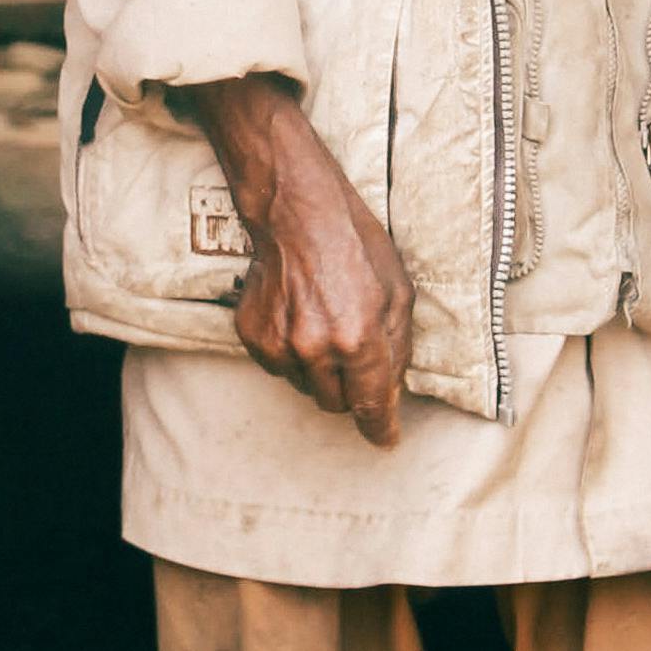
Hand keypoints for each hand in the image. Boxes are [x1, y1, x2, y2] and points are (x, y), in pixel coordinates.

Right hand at [184, 75, 414, 447]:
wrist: (295, 212)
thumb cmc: (355, 245)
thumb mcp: (398, 292)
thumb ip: (397, 348)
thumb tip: (391, 391)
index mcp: (359, 340)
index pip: (370, 407)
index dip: (380, 428)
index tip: (385, 439)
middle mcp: (316, 350)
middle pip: (336, 404)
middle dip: (350, 388)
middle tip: (354, 354)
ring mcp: (279, 346)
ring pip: (305, 386)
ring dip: (319, 370)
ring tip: (324, 322)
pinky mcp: (252, 337)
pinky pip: (278, 367)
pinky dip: (291, 353)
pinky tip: (299, 316)